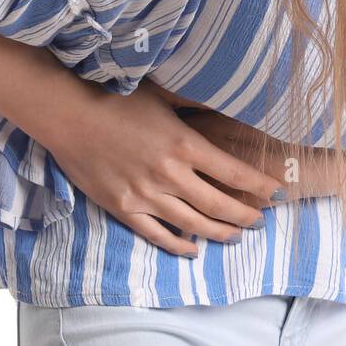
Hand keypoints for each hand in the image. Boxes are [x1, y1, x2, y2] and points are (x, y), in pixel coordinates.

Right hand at [36, 77, 285, 256]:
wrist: (67, 114)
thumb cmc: (116, 98)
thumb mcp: (163, 96)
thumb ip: (194, 106)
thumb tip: (223, 105)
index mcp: (184, 144)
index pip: (234, 173)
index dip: (261, 186)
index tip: (278, 192)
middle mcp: (170, 174)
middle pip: (219, 206)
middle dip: (245, 215)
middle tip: (261, 220)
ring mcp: (145, 195)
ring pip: (192, 224)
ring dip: (219, 232)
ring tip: (236, 235)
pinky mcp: (123, 208)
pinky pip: (157, 234)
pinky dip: (178, 244)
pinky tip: (193, 249)